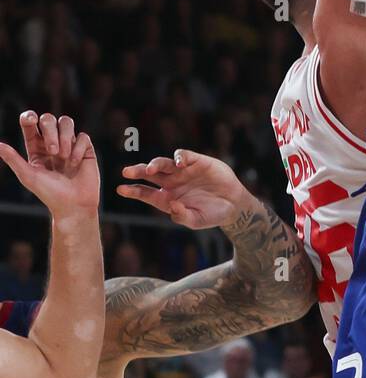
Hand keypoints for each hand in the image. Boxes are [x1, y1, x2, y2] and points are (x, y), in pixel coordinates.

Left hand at [0, 112, 99, 215]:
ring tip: (64, 157)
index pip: (31, 124)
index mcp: (36, 148)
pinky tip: (75, 163)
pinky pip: (82, 136)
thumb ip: (12, 159)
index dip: (30, 116)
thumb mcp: (28, 175)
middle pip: (49, 119)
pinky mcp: (85, 149)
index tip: (32, 120)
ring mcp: (69, 144)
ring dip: (65, 138)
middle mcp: (52, 143)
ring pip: (66, 122)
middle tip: (53, 151)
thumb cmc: (49, 193)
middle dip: (51, 132)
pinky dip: (78, 148)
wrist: (73, 205)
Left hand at [118, 150, 250, 229]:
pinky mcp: (197, 162)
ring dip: (155, 164)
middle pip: (150, 174)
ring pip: (164, 163)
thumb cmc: (212, 215)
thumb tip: (172, 206)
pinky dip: (180, 157)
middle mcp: (172, 183)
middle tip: (126, 172)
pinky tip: (180, 163)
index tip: (121, 189)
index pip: (145, 193)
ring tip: (150, 169)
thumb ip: (183, 216)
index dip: (133, 190)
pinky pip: (184, 156)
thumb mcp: (196, 221)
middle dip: (137, 172)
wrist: (233, 205)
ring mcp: (184, 171)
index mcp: (167, 198)